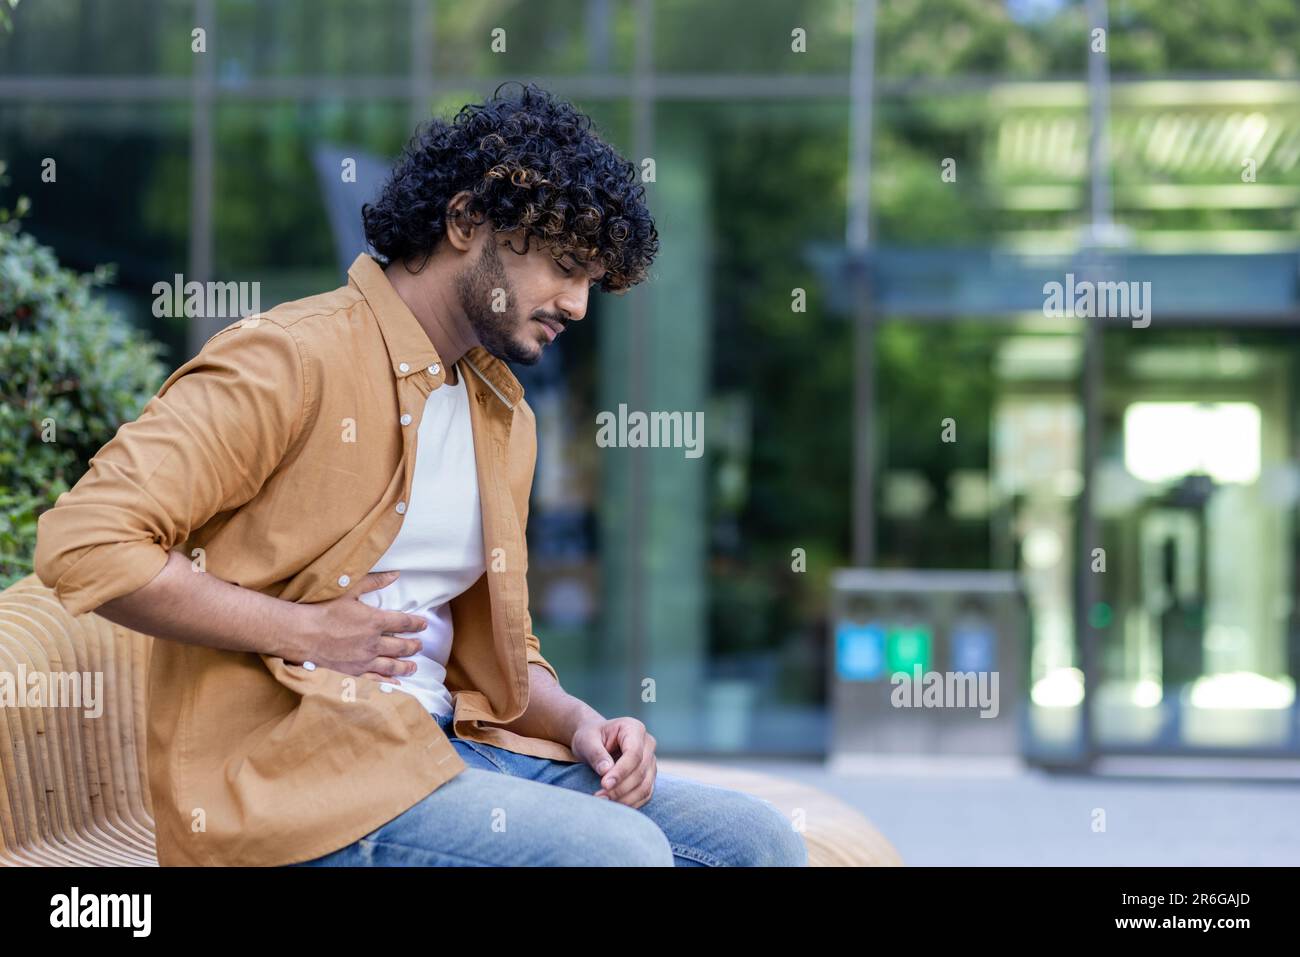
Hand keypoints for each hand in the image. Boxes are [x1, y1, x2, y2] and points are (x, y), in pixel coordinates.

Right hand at [288, 571, 427, 685]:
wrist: (302, 634)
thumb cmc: (324, 610)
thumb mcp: (350, 590)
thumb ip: (374, 582)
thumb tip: (395, 574)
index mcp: (375, 621)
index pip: (403, 623)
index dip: (416, 624)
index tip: (423, 625)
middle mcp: (374, 643)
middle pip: (401, 646)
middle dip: (413, 646)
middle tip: (420, 646)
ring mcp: (365, 660)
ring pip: (392, 665)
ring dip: (406, 665)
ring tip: (414, 666)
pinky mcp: (354, 673)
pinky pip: (377, 679)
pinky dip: (389, 682)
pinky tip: (396, 683)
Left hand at [570, 717, 656, 808]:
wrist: (595, 741)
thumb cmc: (590, 737)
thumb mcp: (587, 740)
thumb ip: (596, 754)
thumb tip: (606, 771)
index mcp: (634, 729)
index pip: (634, 753)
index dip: (621, 771)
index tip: (604, 784)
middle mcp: (647, 744)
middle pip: (641, 771)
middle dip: (620, 788)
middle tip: (599, 797)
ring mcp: (651, 761)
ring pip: (645, 786)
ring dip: (625, 799)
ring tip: (603, 803)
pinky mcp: (649, 776)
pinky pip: (645, 794)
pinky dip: (631, 803)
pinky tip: (614, 806)